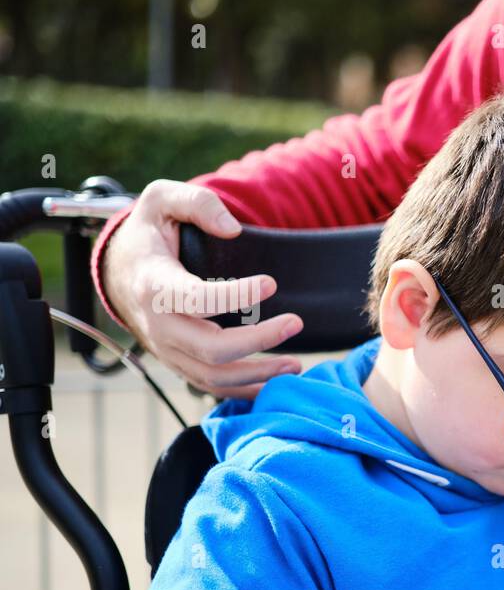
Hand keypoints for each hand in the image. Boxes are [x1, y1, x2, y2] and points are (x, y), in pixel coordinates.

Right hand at [101, 179, 303, 398]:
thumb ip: (196, 203)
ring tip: (296, 365)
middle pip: (210, 349)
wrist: (122, 270)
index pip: (197, 300)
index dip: (236, 295)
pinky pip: (212, 386)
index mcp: (153, 285)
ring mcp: (167, 349)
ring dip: (258, 375)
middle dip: (258, 341)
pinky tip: (275, 382)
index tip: (271, 284)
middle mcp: (158, 325)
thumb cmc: (149, 233)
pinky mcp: (179, 362)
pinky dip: (245, 390)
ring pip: (213, 377)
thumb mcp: (161, 199)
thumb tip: (232, 228)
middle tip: (296, 323)